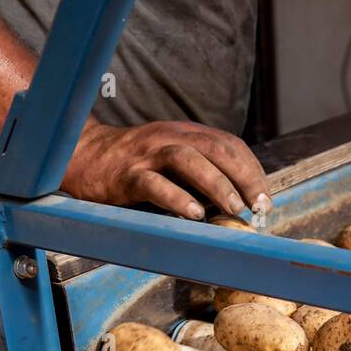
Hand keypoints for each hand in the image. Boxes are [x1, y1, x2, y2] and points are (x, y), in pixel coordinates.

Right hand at [62, 120, 271, 218]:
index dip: (252, 170)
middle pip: (215, 149)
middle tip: (259, 207)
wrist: (85, 158)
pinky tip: (194, 215)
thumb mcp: (174, 161)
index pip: (229, 145)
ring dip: (216, 184)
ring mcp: (148, 155)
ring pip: (188, 160)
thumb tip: (241, 202)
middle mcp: (170, 138)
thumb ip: (203, 174)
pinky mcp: (128, 175)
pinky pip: (154, 184)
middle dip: (244, 177)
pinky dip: (176, 199)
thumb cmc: (137, 166)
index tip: (265, 199)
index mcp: (186, 134)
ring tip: (234, 209)